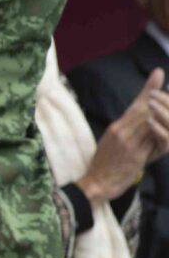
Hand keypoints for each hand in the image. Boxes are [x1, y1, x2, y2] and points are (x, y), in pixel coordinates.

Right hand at [75, 68, 168, 203]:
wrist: (96, 182)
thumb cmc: (105, 164)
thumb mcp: (113, 143)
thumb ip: (129, 132)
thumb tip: (146, 122)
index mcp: (116, 127)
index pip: (136, 105)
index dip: (148, 90)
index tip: (158, 74)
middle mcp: (121, 131)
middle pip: (144, 110)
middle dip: (158, 96)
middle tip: (166, 82)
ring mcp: (128, 142)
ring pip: (149, 122)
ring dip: (163, 115)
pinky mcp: (134, 155)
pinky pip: (152, 141)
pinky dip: (161, 132)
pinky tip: (165, 128)